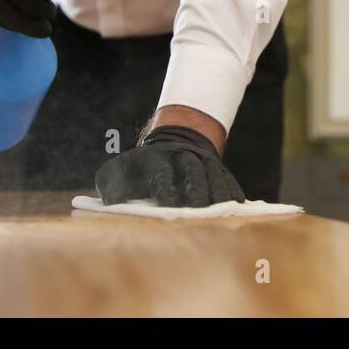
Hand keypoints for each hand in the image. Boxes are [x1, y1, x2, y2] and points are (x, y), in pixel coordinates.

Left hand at [95, 125, 246, 206]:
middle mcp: (181, 155)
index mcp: (154, 158)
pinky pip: (227, 177)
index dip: (165, 186)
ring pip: (212, 175)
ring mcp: (202, 159)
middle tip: (198, 210)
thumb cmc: (140, 168)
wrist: (174, 137)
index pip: (161, 172)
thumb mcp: (120, 171)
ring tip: (221, 212)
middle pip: (191, 173)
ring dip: (217, 194)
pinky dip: (232, 191)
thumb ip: (112, 187)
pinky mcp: (217, 166)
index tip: (167, 201)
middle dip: (196, 191)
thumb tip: (111, 203)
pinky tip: (237, 206)